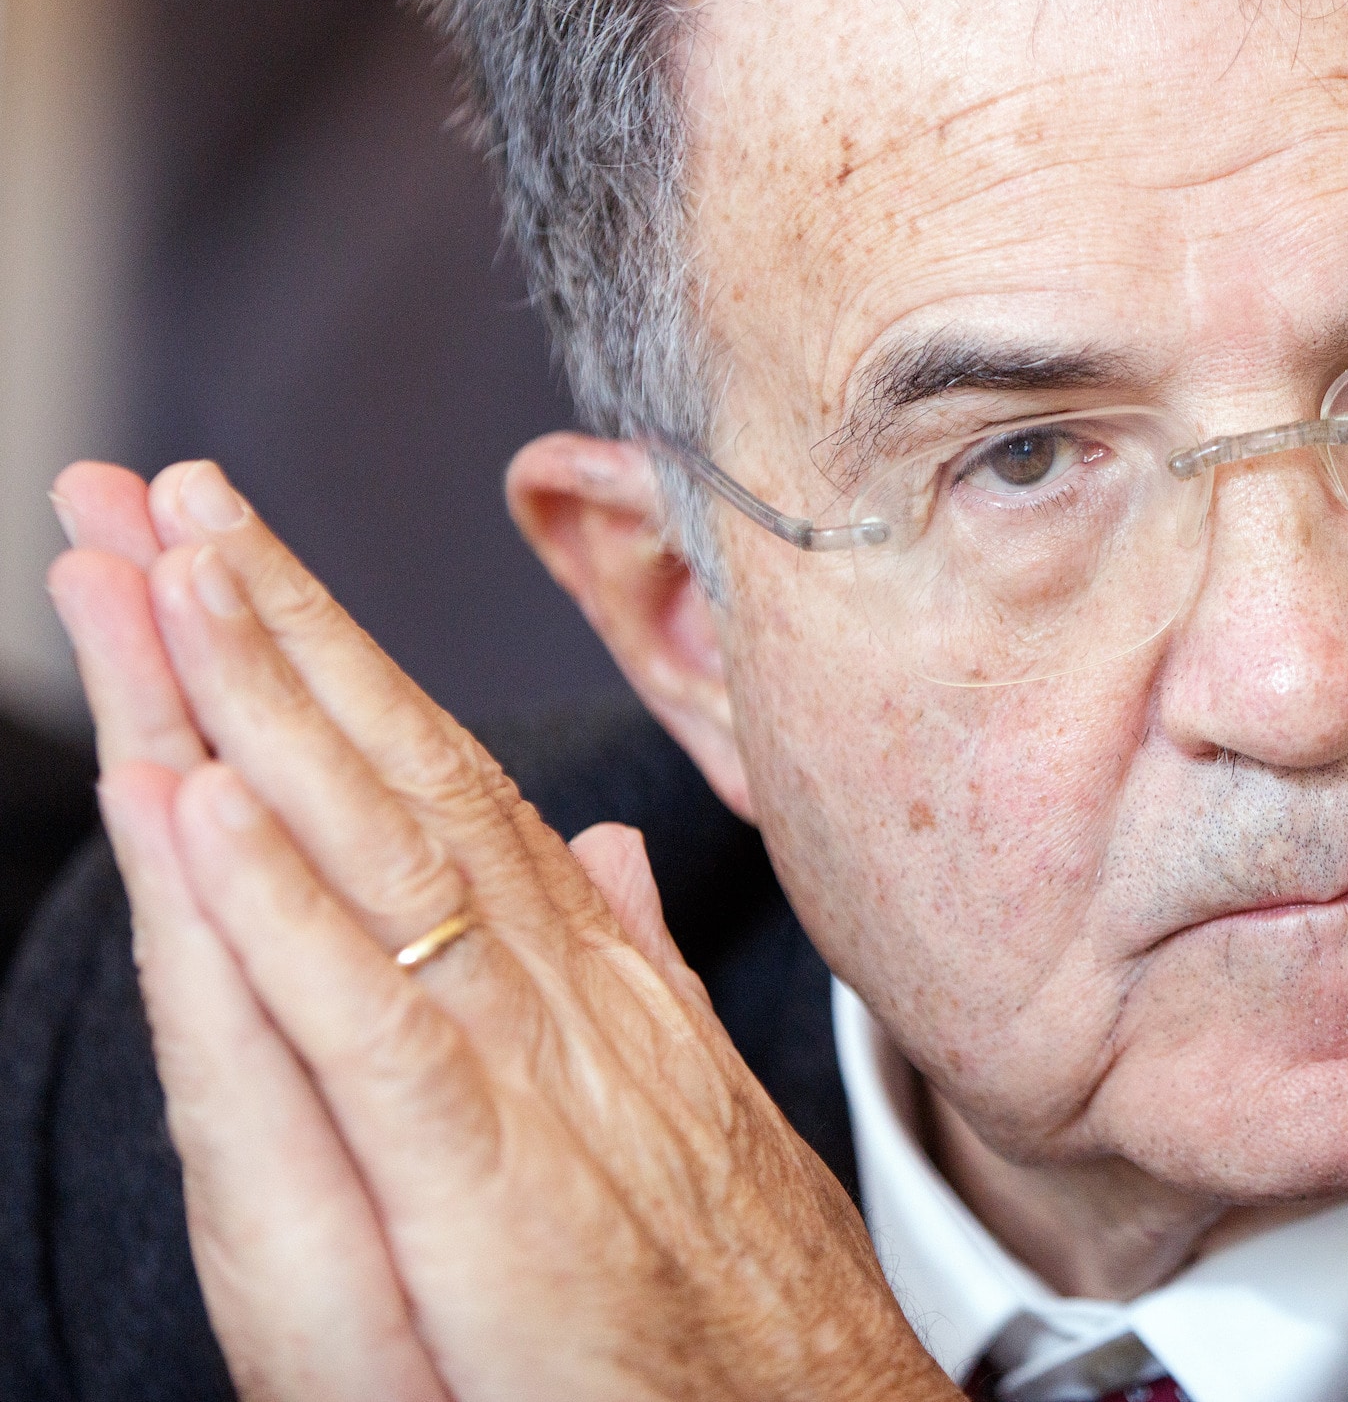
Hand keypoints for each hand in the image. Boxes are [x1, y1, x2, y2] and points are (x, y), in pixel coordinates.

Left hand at [48, 460, 955, 1401]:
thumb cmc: (748, 1294)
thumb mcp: (688, 1107)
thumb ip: (634, 972)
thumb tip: (609, 860)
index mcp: (590, 984)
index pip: (448, 788)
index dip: (339, 663)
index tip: (242, 556)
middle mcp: (564, 994)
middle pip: (405, 777)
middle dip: (279, 624)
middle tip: (164, 488)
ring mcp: (539, 1075)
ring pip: (386, 859)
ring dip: (269, 705)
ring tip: (164, 566)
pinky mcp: (501, 1185)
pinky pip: (378, 1029)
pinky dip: (289, 912)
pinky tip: (205, 804)